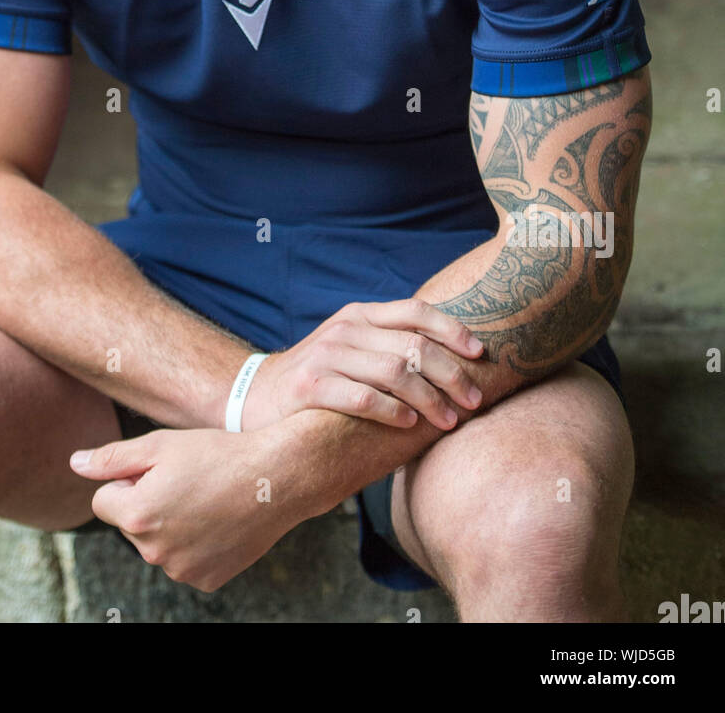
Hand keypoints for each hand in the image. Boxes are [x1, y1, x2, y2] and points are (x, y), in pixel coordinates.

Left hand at [70, 425, 310, 591]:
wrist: (277, 478)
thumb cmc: (218, 453)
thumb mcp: (161, 444)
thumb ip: (112, 458)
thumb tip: (75, 464)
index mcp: (137, 515)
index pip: (104, 501)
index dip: (128, 479)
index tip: (159, 469)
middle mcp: (154, 552)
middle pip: (131, 524)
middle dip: (147, 503)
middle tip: (187, 480)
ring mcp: (181, 571)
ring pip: (158, 544)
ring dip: (171, 524)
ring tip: (206, 498)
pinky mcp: (206, 581)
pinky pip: (185, 560)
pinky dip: (196, 543)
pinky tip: (218, 520)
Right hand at [241, 297, 484, 432]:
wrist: (255, 397)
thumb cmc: (319, 379)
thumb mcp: (352, 349)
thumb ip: (389, 346)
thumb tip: (453, 360)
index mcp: (359, 315)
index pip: (415, 311)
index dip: (452, 329)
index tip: (480, 353)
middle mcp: (345, 329)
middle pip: (412, 344)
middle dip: (450, 373)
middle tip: (472, 400)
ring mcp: (326, 355)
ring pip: (394, 370)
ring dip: (429, 398)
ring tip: (448, 420)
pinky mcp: (309, 387)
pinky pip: (362, 397)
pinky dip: (392, 411)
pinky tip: (409, 425)